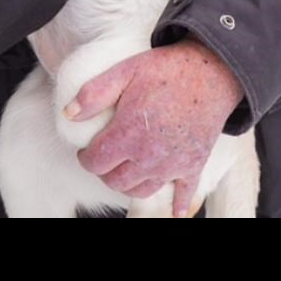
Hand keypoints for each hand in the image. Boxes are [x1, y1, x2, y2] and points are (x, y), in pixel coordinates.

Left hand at [63, 39, 244, 216]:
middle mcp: (148, 156)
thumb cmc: (167, 69)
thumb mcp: (125, 71)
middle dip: (104, 172)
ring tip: (126, 169)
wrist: (212, 71)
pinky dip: (176, 204)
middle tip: (105, 157)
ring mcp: (172, 165)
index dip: (85, 158)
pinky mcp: (193, 165)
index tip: (86, 151)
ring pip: (141, 191)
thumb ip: (94, 93)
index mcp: (128, 134)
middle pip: (115, 181)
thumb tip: (69, 113)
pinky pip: (183, 194)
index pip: (95, 162)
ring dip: (129, 184)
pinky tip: (174, 211)